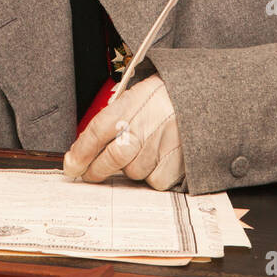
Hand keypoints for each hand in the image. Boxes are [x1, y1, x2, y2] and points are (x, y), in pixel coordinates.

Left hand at [62, 75, 184, 189]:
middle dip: (95, 170)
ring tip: (140, 153)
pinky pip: (154, 180)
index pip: (98, 131)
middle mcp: (148, 124)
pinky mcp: (178, 162)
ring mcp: (164, 145)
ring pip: (132, 172)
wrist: (205, 97)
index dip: (81, 153)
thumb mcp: (136, 96)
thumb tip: (83, 149)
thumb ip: (112, 120)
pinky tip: (158, 159)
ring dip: (129, 169)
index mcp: (133, 103)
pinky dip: (151, 176)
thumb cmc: (166, 98)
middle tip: (90, 173)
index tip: (72, 165)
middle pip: (111, 158)